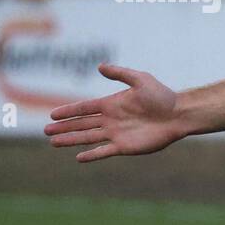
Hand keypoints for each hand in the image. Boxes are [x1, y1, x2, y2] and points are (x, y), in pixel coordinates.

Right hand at [45, 64, 182, 161]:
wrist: (178, 114)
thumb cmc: (162, 96)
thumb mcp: (140, 79)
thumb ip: (120, 74)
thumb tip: (100, 66)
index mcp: (111, 104)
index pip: (84, 108)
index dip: (69, 111)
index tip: (53, 114)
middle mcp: (111, 120)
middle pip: (82, 124)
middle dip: (64, 127)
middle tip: (46, 130)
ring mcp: (116, 134)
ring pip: (88, 138)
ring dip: (71, 140)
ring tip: (53, 142)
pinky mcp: (125, 147)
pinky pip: (104, 151)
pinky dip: (92, 155)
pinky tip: (78, 157)